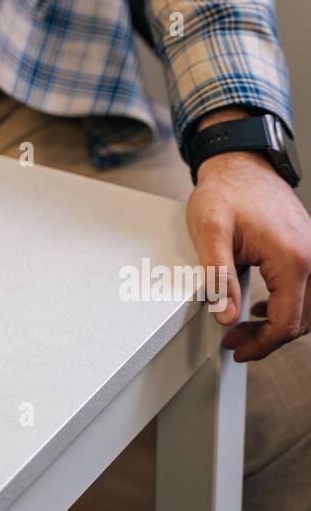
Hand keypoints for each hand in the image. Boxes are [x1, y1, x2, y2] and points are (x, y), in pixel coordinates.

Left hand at [186, 121, 310, 361]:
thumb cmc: (225, 191)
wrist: (240, 162)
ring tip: (245, 329)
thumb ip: (219, 276)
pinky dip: (286, 305)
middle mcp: (310, 257)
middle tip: (236, 343)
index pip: (287, 321)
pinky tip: (260, 307)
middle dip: (268, 338)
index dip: (262, 344)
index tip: (236, 348)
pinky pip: (305, 289)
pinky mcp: (306, 249)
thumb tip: (226, 315)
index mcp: (291, 259)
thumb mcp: (210, 231)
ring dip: (278, 323)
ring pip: (307, 306)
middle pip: (301, 319)